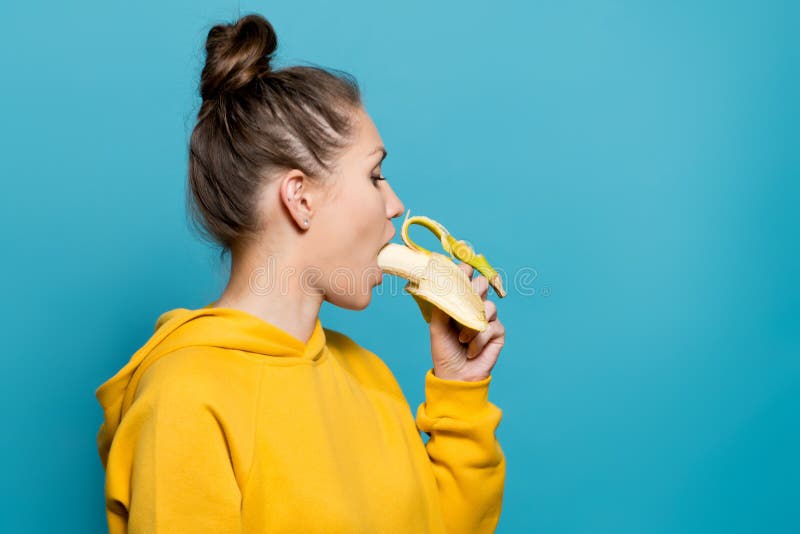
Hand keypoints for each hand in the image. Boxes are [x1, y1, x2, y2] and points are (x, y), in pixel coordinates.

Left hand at [428, 262, 505, 381]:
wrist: (455, 376)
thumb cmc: (444, 351)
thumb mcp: (437, 325)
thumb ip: (442, 304)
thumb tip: (445, 284)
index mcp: (459, 302)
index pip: (465, 279)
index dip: (465, 270)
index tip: (462, 267)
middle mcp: (475, 307)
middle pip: (482, 284)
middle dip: (475, 289)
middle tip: (467, 299)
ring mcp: (488, 319)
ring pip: (489, 306)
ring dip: (473, 324)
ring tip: (462, 339)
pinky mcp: (497, 333)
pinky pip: (493, 327)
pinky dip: (480, 339)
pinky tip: (471, 350)